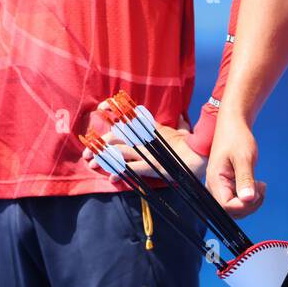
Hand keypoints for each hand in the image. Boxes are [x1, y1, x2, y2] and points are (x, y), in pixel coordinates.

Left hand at [82, 110, 206, 183]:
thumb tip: (180, 115)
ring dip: (104, 159)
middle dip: (101, 144)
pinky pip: (132, 169)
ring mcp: (147, 153)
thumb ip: (179, 124)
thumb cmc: (191, 144)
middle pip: (117, 137)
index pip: (129, 119)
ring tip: (93, 165)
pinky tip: (112, 178)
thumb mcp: (184, 131)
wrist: (199, 157)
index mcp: (150, 130)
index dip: (113, 113)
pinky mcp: (151, 167)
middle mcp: (145, 139)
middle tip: (88, 153)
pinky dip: (121, 173)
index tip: (102, 108)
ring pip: (120, 152)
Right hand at [205, 113, 266, 218]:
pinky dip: (250, 197)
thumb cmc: (236, 137)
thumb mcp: (243, 157)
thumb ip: (244, 179)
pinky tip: (256, 184)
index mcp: (215, 180)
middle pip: (231, 210)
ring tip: (260, 185)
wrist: (233, 125)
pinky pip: (238, 199)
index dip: (244, 205)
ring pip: (235, 207)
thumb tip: (247, 199)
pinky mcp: (228, 185)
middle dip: (249, 205)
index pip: (227, 206)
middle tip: (261, 188)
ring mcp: (221, 186)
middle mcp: (215, 186)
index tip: (257, 193)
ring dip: (251, 202)